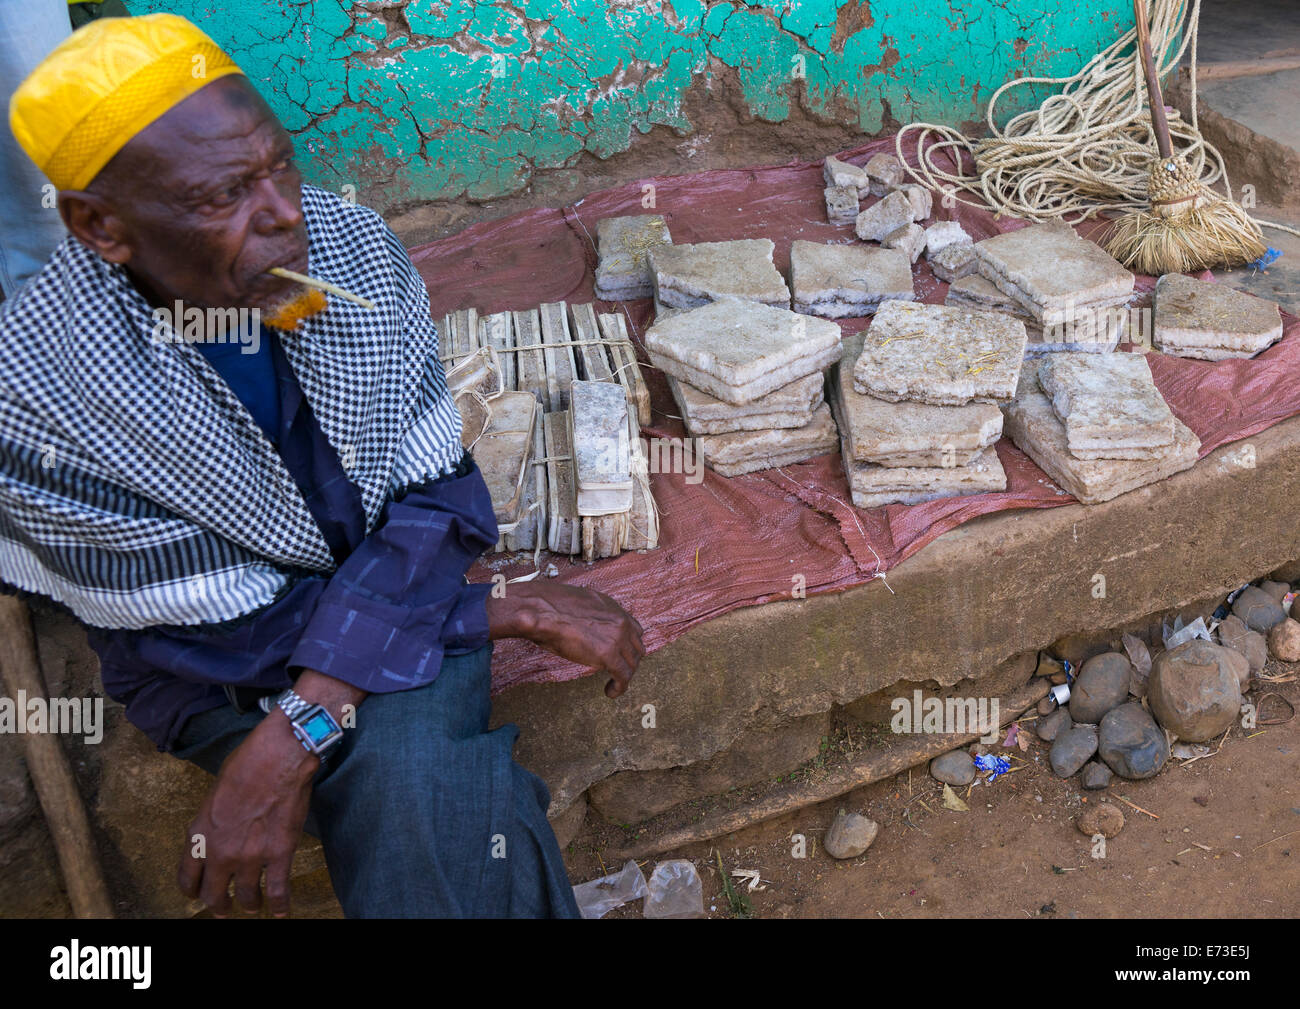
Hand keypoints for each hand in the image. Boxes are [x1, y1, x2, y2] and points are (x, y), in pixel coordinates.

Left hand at [178, 712, 317, 916]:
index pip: (186, 877)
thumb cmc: (247, 764)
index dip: (192, 890)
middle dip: (218, 907)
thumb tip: (222, 829)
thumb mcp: (216, 793)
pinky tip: (280, 911)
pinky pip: (277, 889)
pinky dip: (279, 904)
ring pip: (246, 896)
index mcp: (199, 834)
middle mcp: (219, 851)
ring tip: (253, 906)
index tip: (197, 894)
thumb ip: (214, 820)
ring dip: (249, 905)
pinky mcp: (279, 854)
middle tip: (224, 911)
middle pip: (213, 895)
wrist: (278, 757)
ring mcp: (249, 856)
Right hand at [487, 582, 644, 696]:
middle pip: (637, 648)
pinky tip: (610, 692)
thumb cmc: (550, 608)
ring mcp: (617, 638)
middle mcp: (621, 622)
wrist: (542, 611)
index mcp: (614, 608)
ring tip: (612, 684)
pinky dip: (619, 687)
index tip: (620, 655)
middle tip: (616, 671)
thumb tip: (586, 627)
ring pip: (632, 664)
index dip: (628, 645)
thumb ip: (591, 617)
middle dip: (628, 661)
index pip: (634, 630)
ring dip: (624, 675)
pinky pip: (623, 676)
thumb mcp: (579, 605)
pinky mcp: (609, 655)